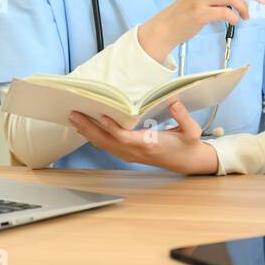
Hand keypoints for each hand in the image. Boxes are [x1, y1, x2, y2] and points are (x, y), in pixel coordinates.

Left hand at [68, 100, 219, 174]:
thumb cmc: (188, 145)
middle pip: (108, 142)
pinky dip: (93, 137)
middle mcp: (136, 151)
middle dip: (89, 128)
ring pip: (104, 145)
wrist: (187, 162)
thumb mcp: (192, 131)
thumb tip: (174, 101)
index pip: (126, 138)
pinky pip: (107, 146)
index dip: (112, 129)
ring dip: (87, 132)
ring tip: (73, 119)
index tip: (101, 117)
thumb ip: (183, 116)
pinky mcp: (128, 154)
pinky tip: (84, 129)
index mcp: (150, 144)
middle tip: (74, 115)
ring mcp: (130, 155)